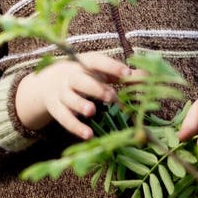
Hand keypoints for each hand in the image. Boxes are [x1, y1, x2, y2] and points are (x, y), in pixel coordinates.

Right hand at [15, 52, 130, 139]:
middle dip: (95, 88)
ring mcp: (62, 93)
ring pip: (69, 99)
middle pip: (81, 81)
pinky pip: (64, 118)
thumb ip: (122, 76)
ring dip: (80, 104)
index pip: (97, 62)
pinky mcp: (56, 108)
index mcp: (85, 64)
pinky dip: (75, 127)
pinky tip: (88, 135)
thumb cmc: (84, 76)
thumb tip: (149, 77)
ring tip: (92, 111)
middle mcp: (71, 77)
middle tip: (110, 96)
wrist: (48, 82)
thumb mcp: (101, 73)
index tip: (127, 73)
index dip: (111, 67)